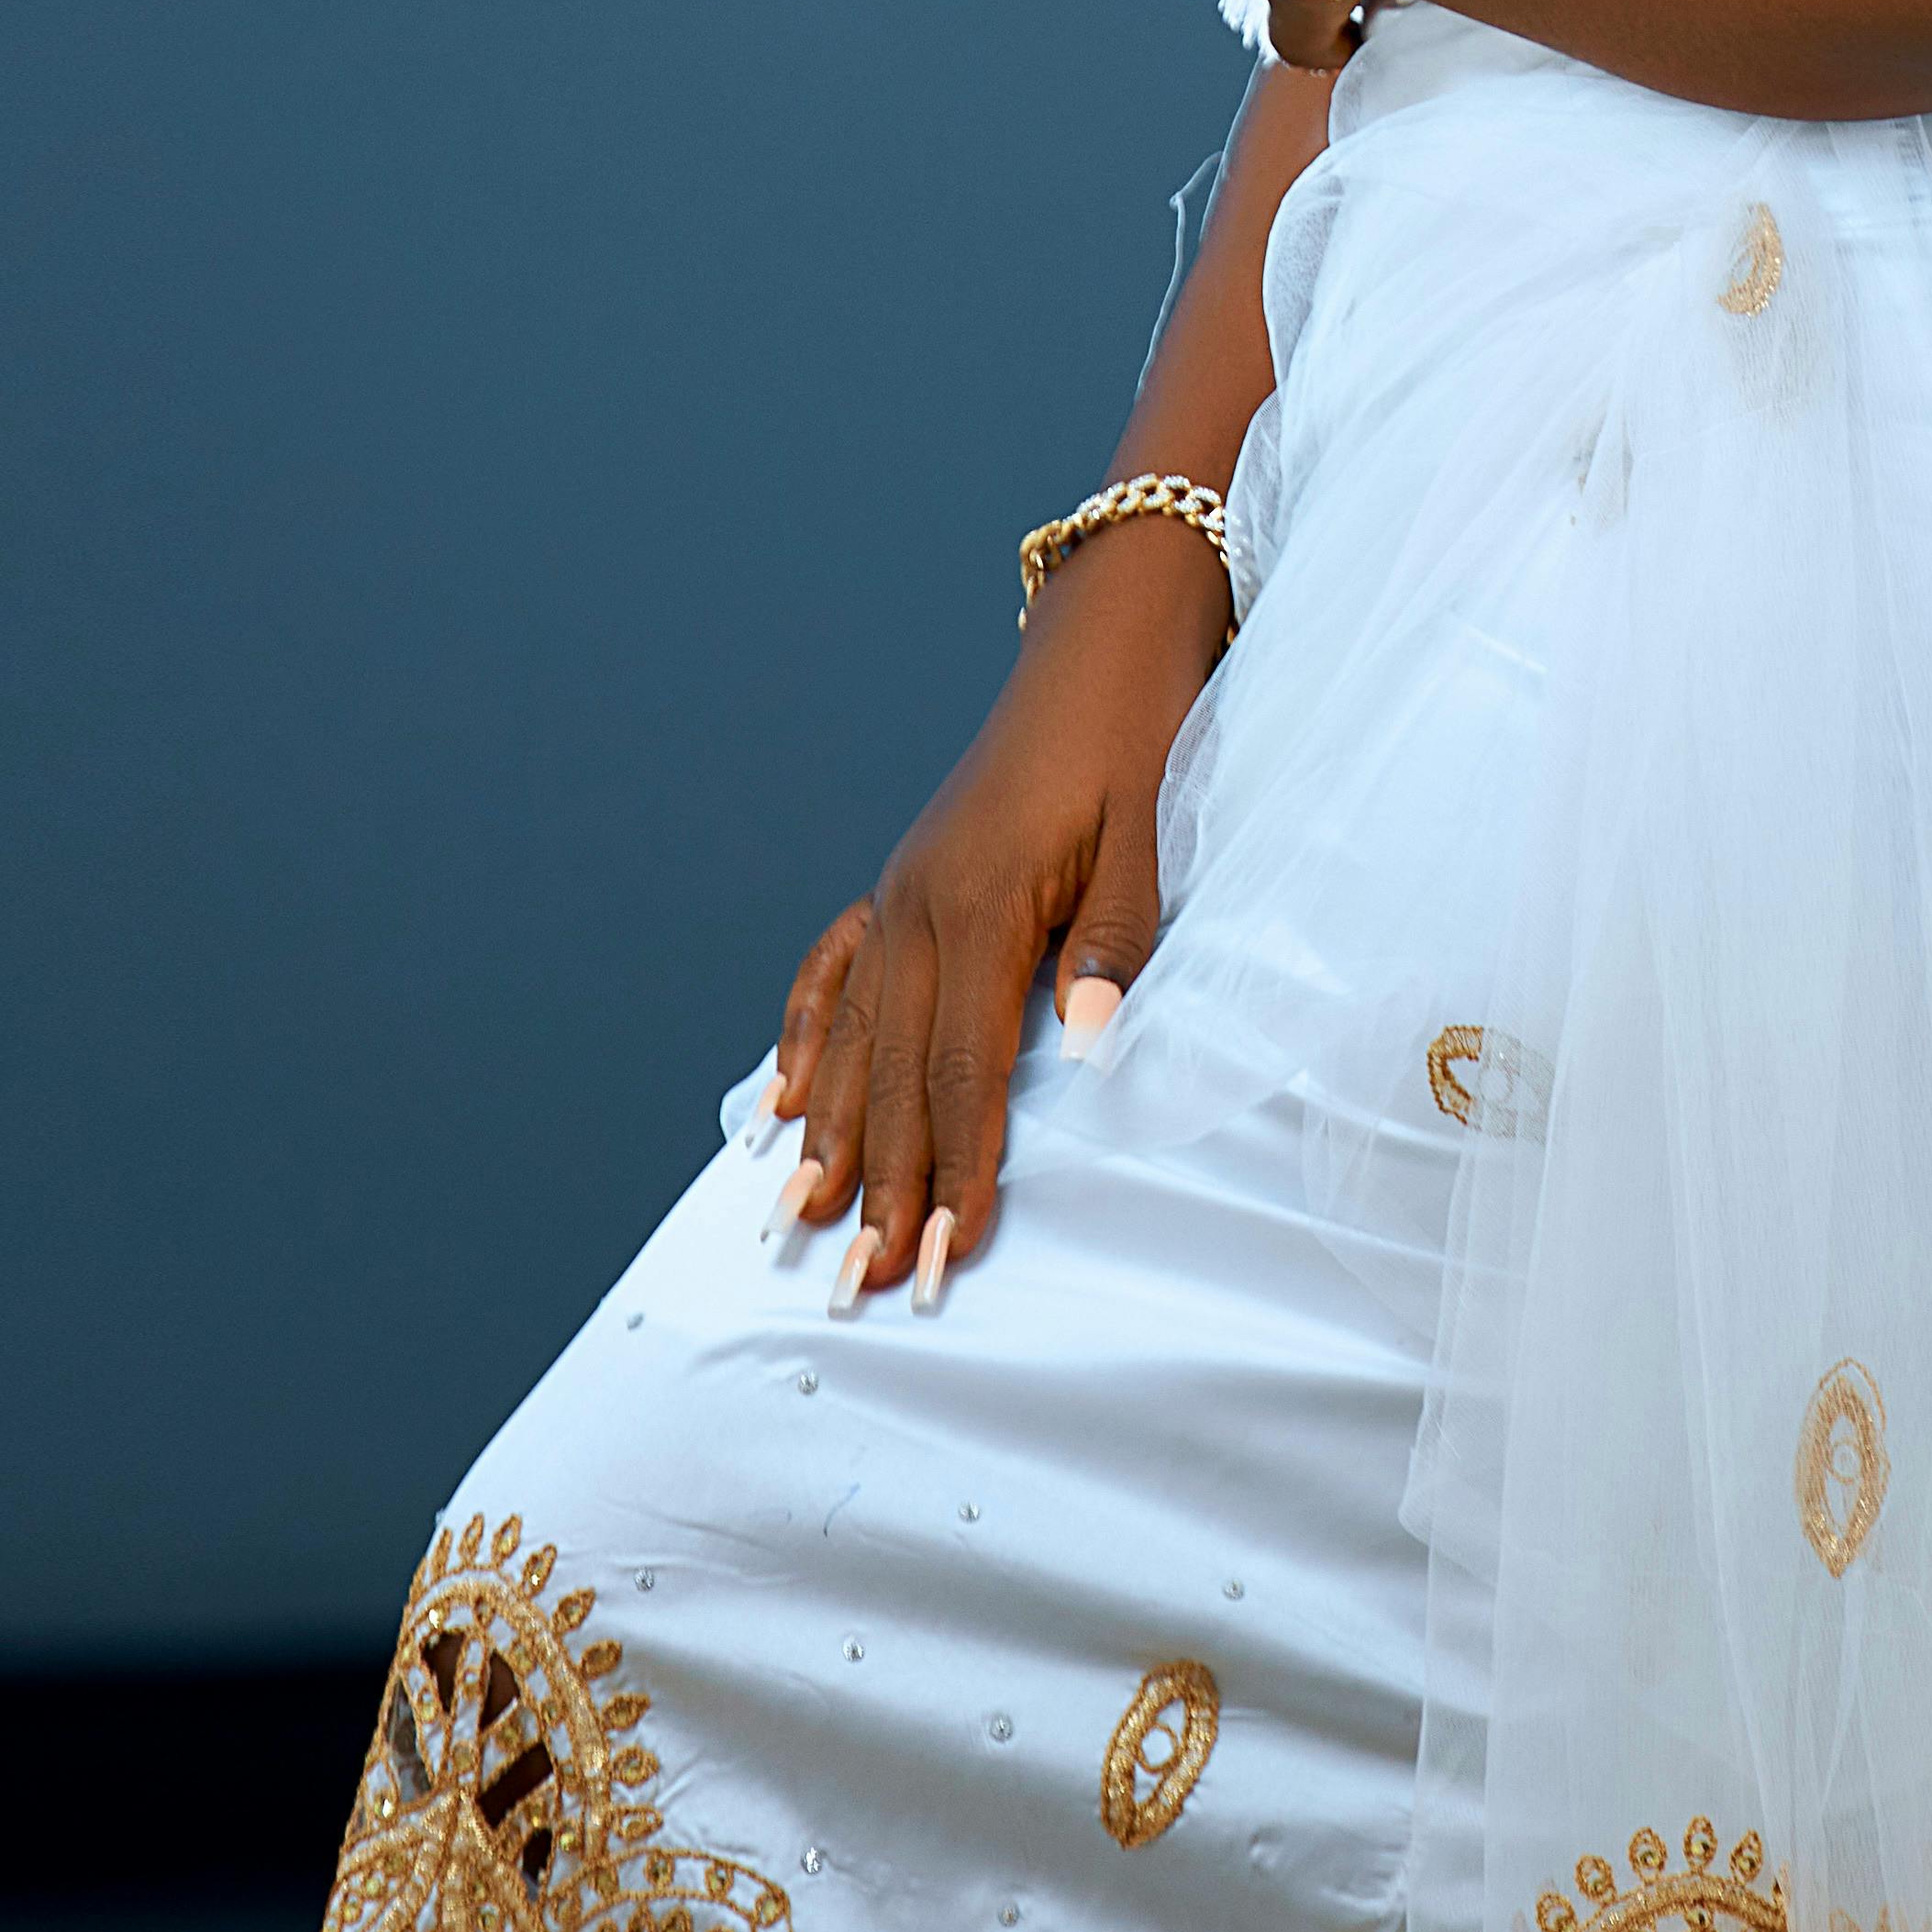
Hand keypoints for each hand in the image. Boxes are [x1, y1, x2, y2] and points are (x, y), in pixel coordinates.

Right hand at [764, 521, 1225, 1308]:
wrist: (1101, 643)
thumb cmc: (1137, 737)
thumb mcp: (1147, 831)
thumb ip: (1113, 939)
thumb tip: (1086, 1047)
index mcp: (982, 901)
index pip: (964, 1068)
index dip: (957, 1169)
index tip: (944, 1258)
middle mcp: (920, 903)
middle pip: (896, 1072)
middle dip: (881, 1187)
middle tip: (858, 1288)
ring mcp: (900, 890)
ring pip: (857, 1037)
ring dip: (833, 1137)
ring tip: (798, 1224)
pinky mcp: (902, 879)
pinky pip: (836, 972)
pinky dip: (808, 1040)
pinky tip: (784, 1104)